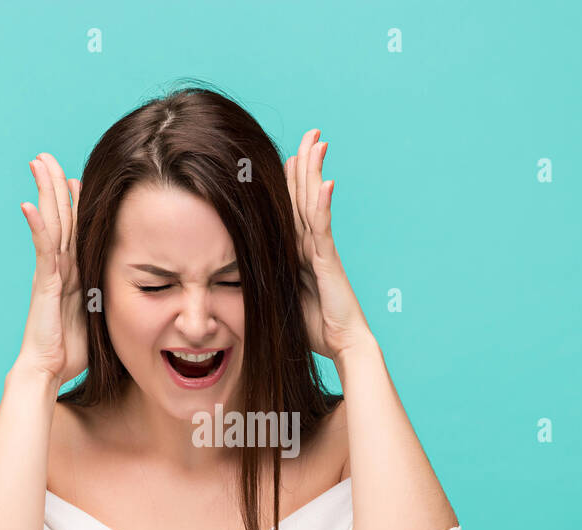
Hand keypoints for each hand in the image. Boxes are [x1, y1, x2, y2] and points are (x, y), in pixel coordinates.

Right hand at [17, 153, 86, 386]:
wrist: (49, 370)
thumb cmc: (73, 351)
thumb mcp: (100, 317)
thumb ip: (108, 300)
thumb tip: (133, 295)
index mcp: (74, 273)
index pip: (74, 229)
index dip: (74, 203)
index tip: (77, 178)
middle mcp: (60, 267)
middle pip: (59, 217)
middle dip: (53, 185)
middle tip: (45, 156)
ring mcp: (51, 273)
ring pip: (51, 224)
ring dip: (45, 192)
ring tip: (38, 163)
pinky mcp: (46, 284)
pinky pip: (43, 251)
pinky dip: (38, 228)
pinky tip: (29, 205)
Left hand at [284, 129, 373, 360]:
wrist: (342, 344)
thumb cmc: (313, 327)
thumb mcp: (279, 297)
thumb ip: (267, 279)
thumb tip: (239, 272)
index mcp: (300, 250)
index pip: (293, 208)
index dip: (291, 180)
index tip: (287, 155)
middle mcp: (312, 244)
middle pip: (306, 195)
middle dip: (307, 162)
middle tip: (311, 132)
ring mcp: (321, 250)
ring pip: (314, 203)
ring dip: (315, 171)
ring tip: (317, 142)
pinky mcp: (328, 261)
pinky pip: (323, 228)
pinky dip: (323, 205)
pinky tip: (325, 183)